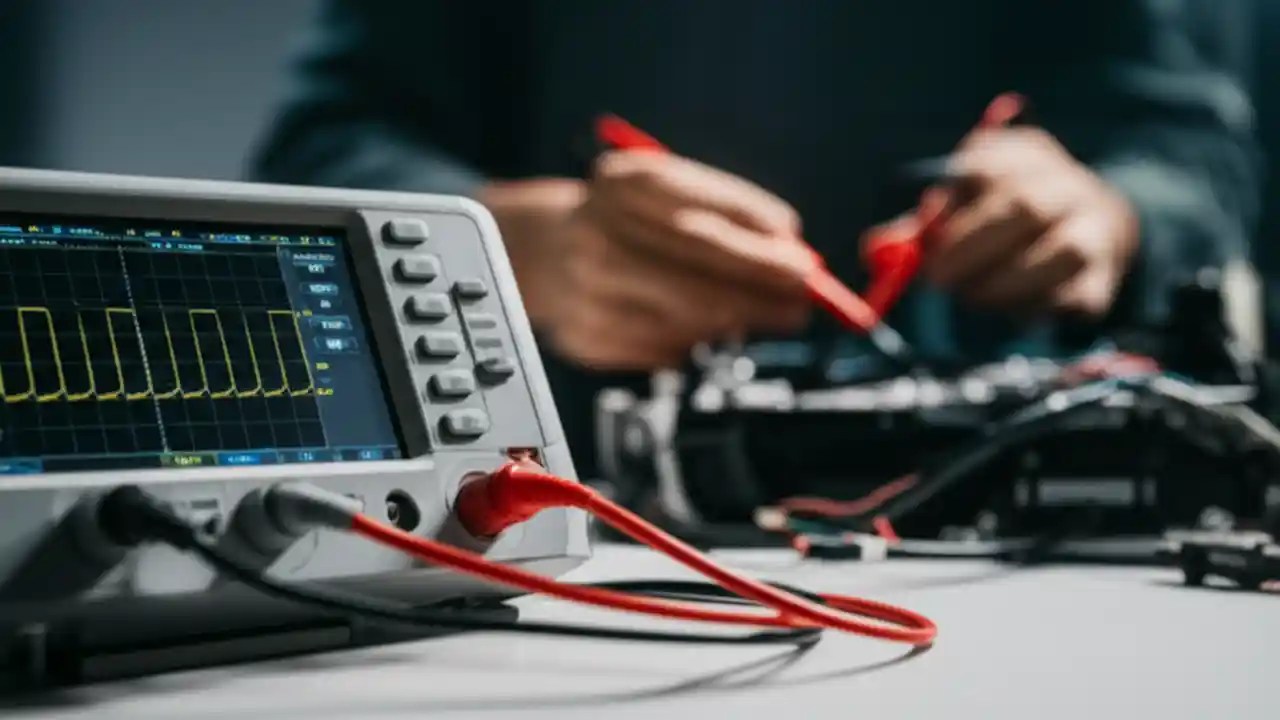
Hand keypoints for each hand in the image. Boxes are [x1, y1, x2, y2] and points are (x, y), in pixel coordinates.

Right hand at [482, 156, 816, 370]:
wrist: (539, 249)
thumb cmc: (625, 216)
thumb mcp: (670, 188)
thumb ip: (731, 210)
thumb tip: (793, 250)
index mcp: (627, 185)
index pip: (705, 220)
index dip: (762, 250)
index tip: (804, 266)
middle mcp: (602, 238)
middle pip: (702, 282)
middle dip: (764, 299)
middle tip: (801, 306)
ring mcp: (592, 294)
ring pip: (692, 325)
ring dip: (738, 324)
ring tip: (756, 313)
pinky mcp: (590, 338)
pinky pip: (667, 351)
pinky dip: (697, 342)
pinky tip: (695, 324)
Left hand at [878, 127, 1138, 318]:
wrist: (1092, 222)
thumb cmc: (1005, 216)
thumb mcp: (963, 207)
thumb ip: (919, 228)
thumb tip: (874, 252)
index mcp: (1020, 154)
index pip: (982, 169)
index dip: (950, 210)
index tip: (925, 246)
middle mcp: (1065, 182)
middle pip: (1025, 206)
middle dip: (973, 249)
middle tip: (939, 282)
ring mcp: (1095, 226)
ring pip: (1062, 252)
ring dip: (1007, 284)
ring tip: (976, 298)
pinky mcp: (1106, 274)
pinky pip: (1075, 295)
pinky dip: (1036, 308)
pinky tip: (1013, 308)